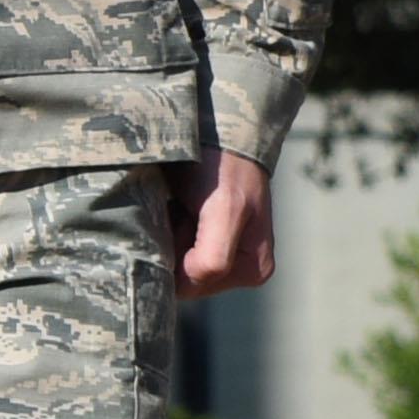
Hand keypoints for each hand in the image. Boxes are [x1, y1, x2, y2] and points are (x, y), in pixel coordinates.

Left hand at [178, 152, 276, 297]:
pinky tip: (173, 208)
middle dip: (170, 247)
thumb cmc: (224, 167)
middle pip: (183, 278)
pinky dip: (164, 230)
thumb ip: (213, 258)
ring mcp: (222, 254)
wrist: (219, 130)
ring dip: (165, 237)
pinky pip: (172, 248)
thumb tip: (185, 288)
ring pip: (173, 263)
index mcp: (253, 270)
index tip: (182, 222)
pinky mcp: (205, 239)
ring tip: (176, 207)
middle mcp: (240, 269)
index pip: (192, 287)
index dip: (175, 259)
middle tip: (177, 212)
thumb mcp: (225, 211)